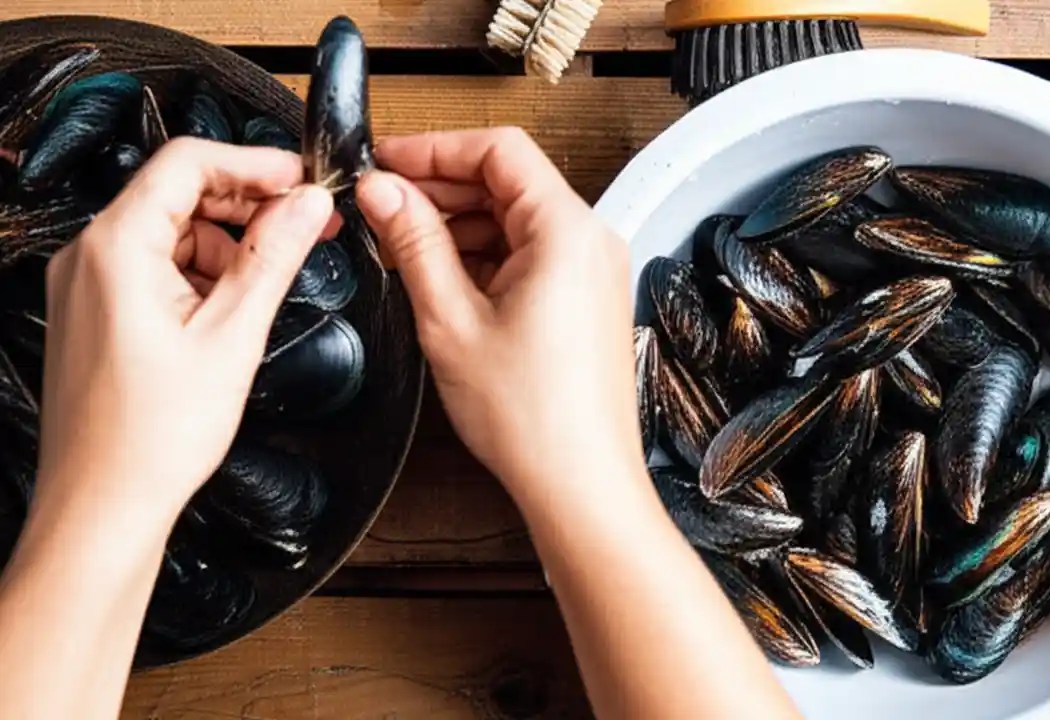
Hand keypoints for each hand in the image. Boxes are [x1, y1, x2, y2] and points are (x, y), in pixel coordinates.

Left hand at [35, 138, 335, 525]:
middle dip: (247, 203)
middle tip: (309, 223)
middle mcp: (89, 257)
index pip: (187, 163)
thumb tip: (309, 203)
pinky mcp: (95, 314)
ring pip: (170, 233)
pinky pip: (154, 268)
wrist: (103, 508)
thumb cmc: (154, 437)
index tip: (304, 181)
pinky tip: (235, 309)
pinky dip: (201, 275)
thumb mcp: (233, 337)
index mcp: (116, 249)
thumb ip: (274, 258)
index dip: (254, 164)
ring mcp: (87, 286)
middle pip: (177, 193)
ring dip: (227, 244)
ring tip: (274, 280)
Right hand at [355, 129, 642, 505]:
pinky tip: (440, 275)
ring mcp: (593, 272)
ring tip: (401, 245)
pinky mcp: (586, 300)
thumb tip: (384, 191)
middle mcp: (591, 242)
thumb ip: (414, 242)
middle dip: (441, 188)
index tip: (388, 162)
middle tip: (382, 206)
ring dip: (459, 224)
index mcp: (567, 232)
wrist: (581, 483)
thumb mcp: (450, 319)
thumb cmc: (532, 417)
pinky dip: (485, 256)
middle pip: (509, 182)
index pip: (499, 150)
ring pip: (516, 219)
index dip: (435, 148)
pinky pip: (531, 255)